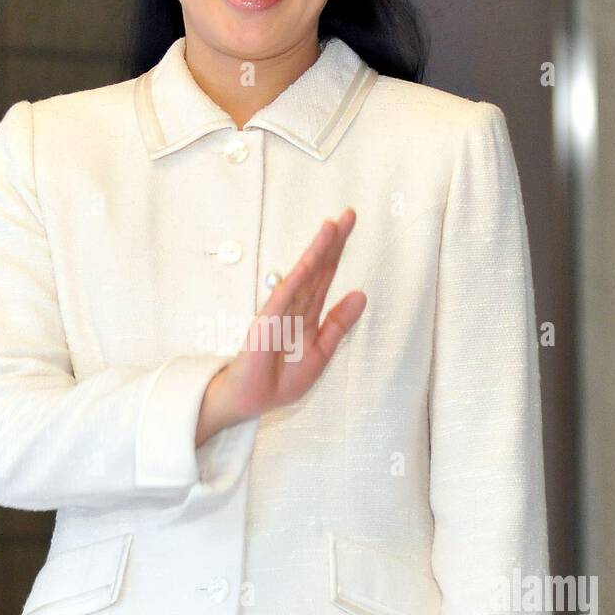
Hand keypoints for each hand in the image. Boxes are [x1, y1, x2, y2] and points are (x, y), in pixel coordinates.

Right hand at [203, 209, 365, 431]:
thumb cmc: (281, 378)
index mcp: (308, 313)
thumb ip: (339, 324)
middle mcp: (295, 306)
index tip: (349, 224)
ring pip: (303, 276)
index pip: (325, 275)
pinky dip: (297, 279)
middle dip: (333, 242)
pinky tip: (309, 261)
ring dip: (317, 251)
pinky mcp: (266, 323)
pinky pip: (284, 297)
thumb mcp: (321, 351)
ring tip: (332, 227)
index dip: (338, 251)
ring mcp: (279, 312)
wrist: (252, 399)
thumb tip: (362, 294)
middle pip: (317, 269)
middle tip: (349, 214)